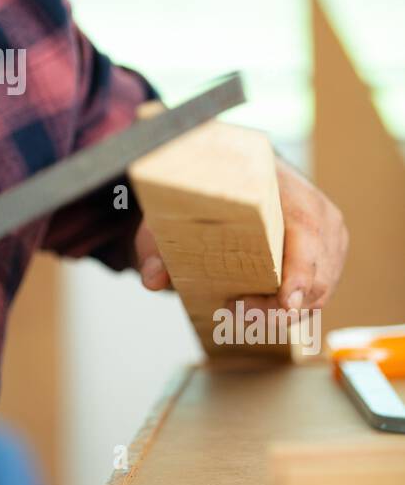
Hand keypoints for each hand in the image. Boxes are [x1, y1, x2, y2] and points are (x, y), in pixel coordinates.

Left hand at [133, 157, 348, 312]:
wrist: (242, 173)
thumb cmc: (212, 190)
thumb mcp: (178, 210)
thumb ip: (161, 243)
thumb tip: (152, 279)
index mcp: (286, 189)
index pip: (307, 232)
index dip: (300, 272)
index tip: (285, 302)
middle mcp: (317, 211)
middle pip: (316, 274)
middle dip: (278, 306)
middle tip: (233, 312)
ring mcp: (331, 233)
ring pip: (320, 290)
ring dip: (282, 311)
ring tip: (238, 312)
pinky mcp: (332, 252)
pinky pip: (320, 291)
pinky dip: (292, 307)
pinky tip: (259, 308)